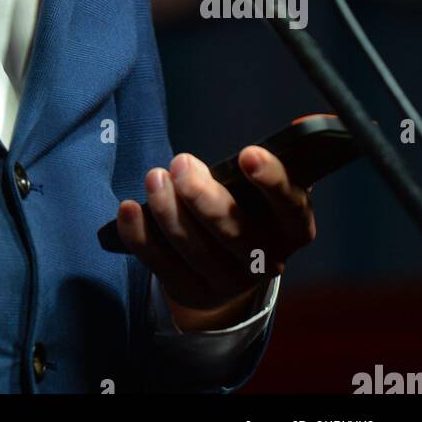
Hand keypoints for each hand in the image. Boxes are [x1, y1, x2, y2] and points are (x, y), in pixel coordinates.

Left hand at [117, 146, 315, 331]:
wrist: (231, 263)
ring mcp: (230, 282)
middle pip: (235, 232)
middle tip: (181, 163)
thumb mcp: (262, 186)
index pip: (290, 205)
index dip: (271, 181)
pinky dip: (141, 237)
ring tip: (154, 178)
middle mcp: (267, 260)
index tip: (247, 154)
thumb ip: (265, 162)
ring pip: (196, 250)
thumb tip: (292, 130)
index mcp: (293, 228)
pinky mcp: (193, 291)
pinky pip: (163, 266)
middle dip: (203, 196)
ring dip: (169, 211)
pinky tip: (128, 210)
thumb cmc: (248, 205)